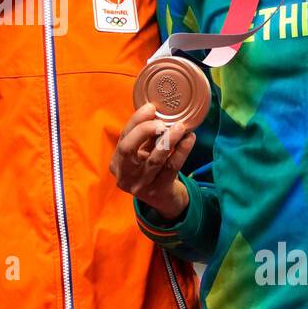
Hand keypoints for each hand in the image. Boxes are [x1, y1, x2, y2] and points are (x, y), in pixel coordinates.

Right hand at [110, 103, 195, 221]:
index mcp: (117, 163)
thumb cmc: (152, 171)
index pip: (123, 137)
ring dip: (169, 140)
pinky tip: (190, 139)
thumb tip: (156, 109)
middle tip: (162, 121)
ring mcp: (141, 186)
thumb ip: (145, 136)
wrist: (165, 200)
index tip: (151, 107)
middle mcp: (125, 175)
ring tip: (181, 127)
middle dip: (144, 130)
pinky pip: (172, 167)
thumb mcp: (142, 154)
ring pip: (154, 159)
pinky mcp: (159, 191)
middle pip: (128, 149)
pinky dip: (182, 151)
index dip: (136, 121)